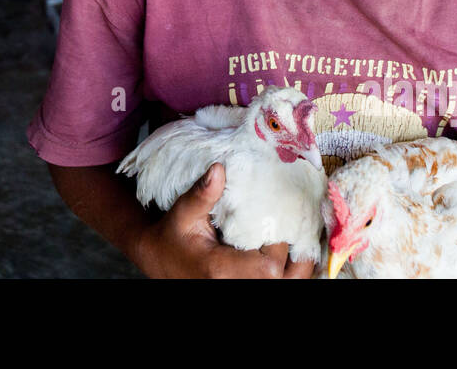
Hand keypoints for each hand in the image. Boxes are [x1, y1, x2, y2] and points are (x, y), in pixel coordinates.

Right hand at [132, 163, 314, 278]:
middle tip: (288, 225)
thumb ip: (202, 194)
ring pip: (287, 284)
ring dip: (297, 264)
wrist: (158, 260)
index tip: (275, 220)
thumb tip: (219, 168)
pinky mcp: (243, 286)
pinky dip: (289, 270)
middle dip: (292, 252)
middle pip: (283, 278)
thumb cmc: (172, 237)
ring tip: (298, 238)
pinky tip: (290, 250)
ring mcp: (239, 289)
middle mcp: (233, 284)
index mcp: (220, 269)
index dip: (280, 244)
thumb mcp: (183, 213)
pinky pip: (278, 282)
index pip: (269, 266)